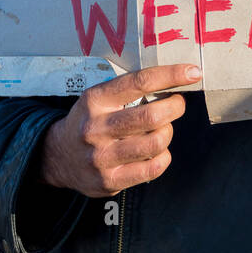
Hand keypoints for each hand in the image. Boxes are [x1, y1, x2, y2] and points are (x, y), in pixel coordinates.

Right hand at [39, 64, 199, 197]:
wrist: (58, 156)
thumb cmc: (90, 120)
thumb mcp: (99, 97)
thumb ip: (129, 91)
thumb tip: (174, 82)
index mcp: (95, 99)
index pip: (139, 82)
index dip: (171, 75)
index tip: (193, 72)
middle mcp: (96, 127)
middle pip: (152, 115)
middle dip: (175, 107)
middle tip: (177, 104)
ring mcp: (102, 157)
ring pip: (156, 142)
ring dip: (168, 132)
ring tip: (163, 128)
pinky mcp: (109, 181)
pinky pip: (153, 168)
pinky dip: (163, 157)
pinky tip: (157, 151)